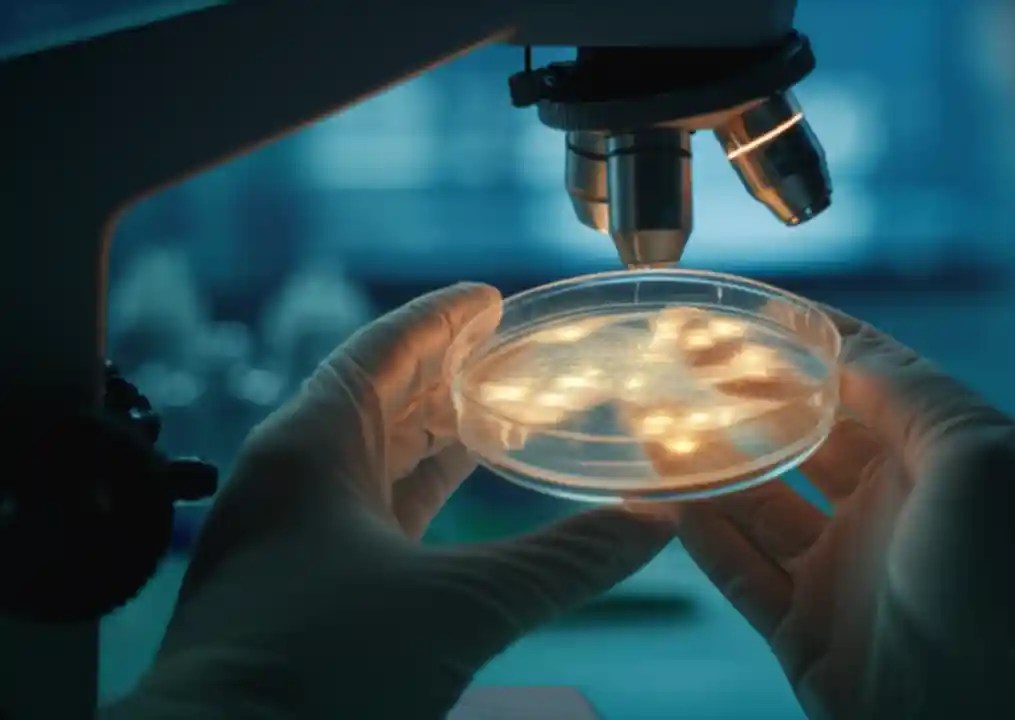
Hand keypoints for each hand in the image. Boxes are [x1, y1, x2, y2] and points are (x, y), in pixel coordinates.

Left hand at [110, 283, 673, 719]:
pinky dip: (417, 496)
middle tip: (509, 349)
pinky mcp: (298, 591)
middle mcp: (291, 481)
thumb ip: (563, 562)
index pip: (381, 352)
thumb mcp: (460, 605)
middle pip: (378, 400)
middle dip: (445, 373)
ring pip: (373, 462)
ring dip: (434, 436)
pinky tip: (457, 501)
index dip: (439, 318)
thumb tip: (654, 525)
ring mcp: (289, 538)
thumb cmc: (318, 670)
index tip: (489, 297)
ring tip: (500, 412)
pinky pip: (368, 516)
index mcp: (310, 449)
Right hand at [674, 309, 1014, 718]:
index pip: (862, 381)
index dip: (804, 342)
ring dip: (706, 465)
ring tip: (649, 426)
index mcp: (935, 460)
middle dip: (743, 398)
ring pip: (757, 502)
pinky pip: (739, 571)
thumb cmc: (1008, 588)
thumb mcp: (980, 459)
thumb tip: (841, 343)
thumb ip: (909, 393)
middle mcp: (886, 507)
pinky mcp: (803, 629)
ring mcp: (840, 569)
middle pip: (799, 437)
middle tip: (677, 362)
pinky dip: (699, 536)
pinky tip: (662, 500)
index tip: (743, 310)